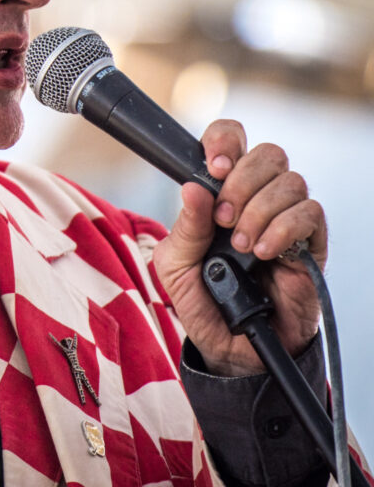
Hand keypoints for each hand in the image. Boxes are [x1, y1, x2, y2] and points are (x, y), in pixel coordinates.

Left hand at [152, 119, 326, 375]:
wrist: (231, 347)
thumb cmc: (201, 300)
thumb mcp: (175, 265)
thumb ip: (185, 227)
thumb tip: (194, 188)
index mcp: (219, 191)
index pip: (231, 139)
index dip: (225, 141)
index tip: (213, 167)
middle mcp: (255, 197)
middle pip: (267, 154)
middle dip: (241, 182)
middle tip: (224, 220)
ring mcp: (285, 219)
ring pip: (291, 181)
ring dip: (260, 211)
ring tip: (242, 246)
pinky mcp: (310, 245)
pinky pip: (311, 214)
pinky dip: (283, 229)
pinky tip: (263, 252)